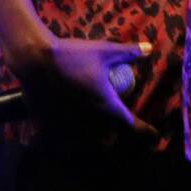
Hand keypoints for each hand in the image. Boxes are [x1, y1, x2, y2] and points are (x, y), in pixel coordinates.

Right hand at [15, 35, 159, 147]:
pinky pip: (60, 142)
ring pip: (86, 143)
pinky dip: (64, 141)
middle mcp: (90, 120)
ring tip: (92, 132)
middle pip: (109, 138)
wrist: (35, 59)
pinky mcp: (49, 126)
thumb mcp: (104, 51)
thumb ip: (128, 52)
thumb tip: (150, 48)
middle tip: (115, 126)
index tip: (154, 137)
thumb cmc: (72, 55)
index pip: (131, 125)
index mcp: (106, 105)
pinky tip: (63, 137)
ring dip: (92, 139)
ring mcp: (69, 126)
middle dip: (115, 134)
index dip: (144, 132)